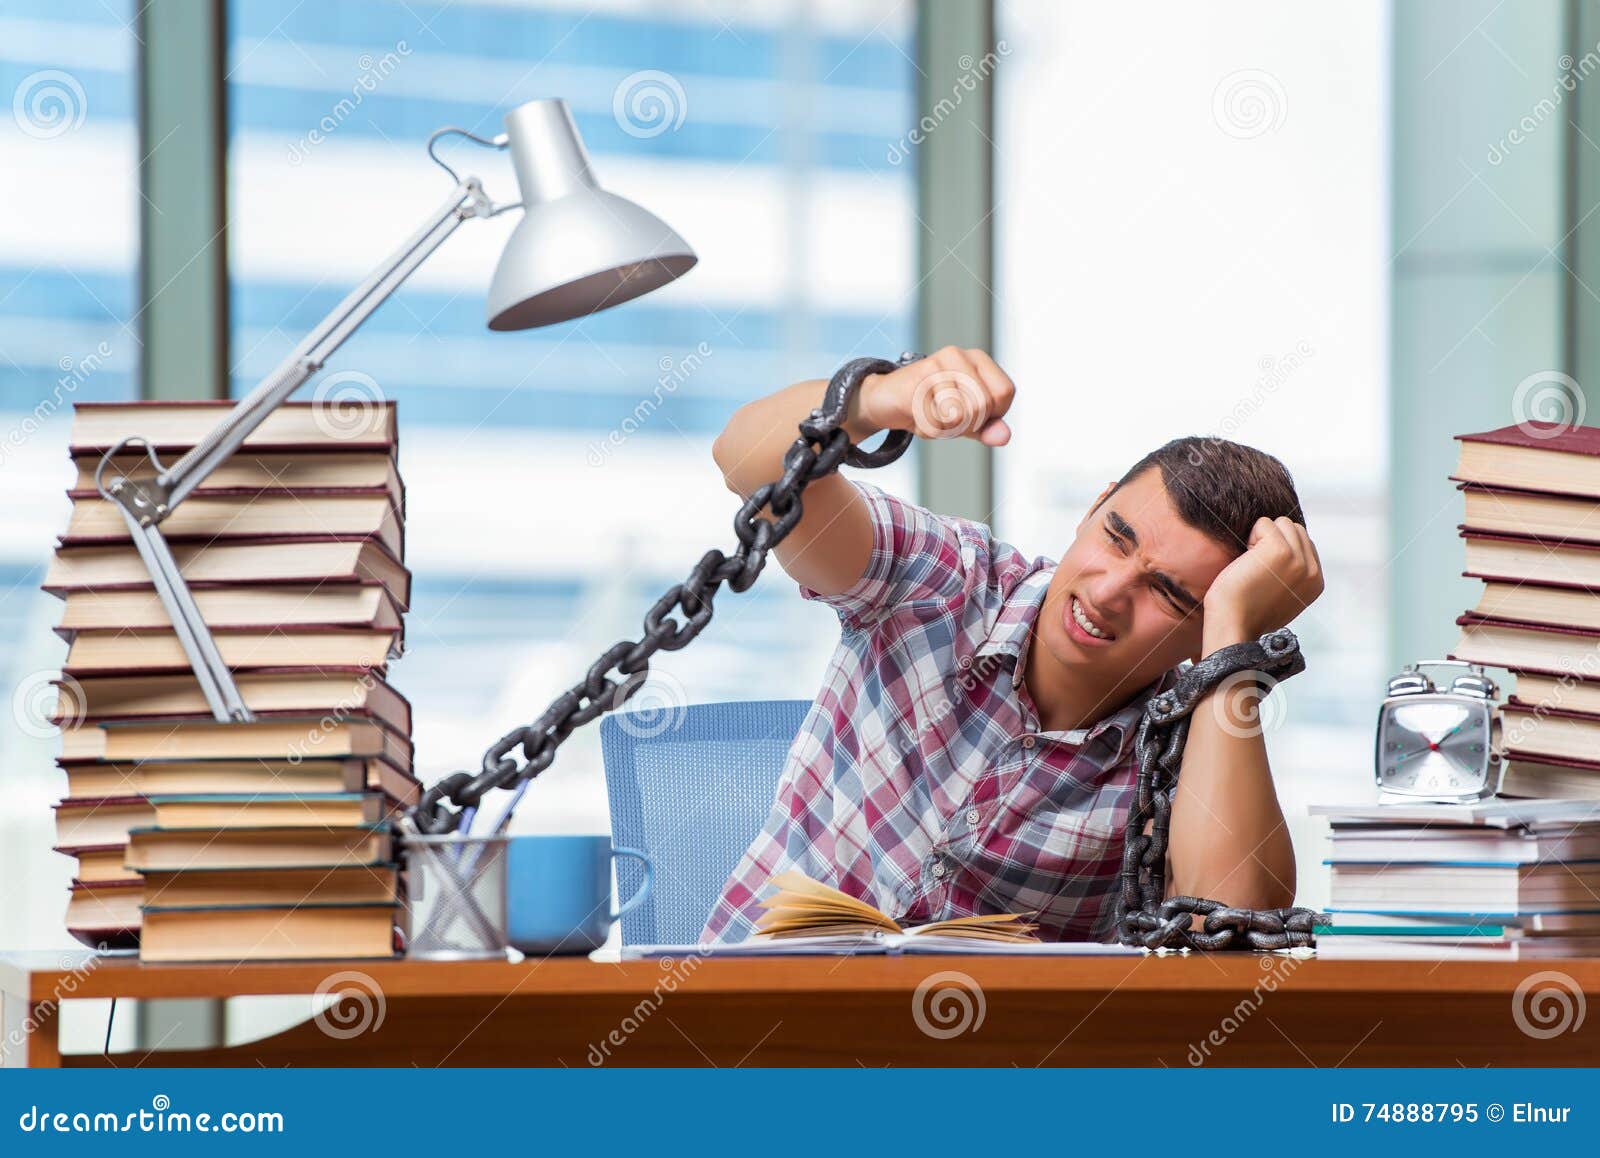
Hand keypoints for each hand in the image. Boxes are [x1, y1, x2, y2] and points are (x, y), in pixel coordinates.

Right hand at [850, 346, 1015, 446]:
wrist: (885, 402)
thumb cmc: (929, 408)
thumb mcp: (965, 421)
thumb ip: (987, 427)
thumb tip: (1004, 436)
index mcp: (977, 359)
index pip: (1004, 392)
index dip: (990, 414)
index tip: (969, 413)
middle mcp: (959, 354)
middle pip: (983, 405)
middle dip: (964, 424)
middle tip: (943, 416)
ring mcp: (936, 363)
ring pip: (960, 414)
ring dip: (943, 427)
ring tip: (929, 414)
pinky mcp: (916, 379)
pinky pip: (935, 419)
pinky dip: (927, 427)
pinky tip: (916, 413)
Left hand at [1201, 516, 1323, 651]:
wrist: (1234, 627)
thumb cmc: (1246, 613)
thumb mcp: (1282, 596)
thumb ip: (1294, 574)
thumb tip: (1291, 550)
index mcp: (1316, 582)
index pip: (1304, 542)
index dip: (1279, 550)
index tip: (1265, 574)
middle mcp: (1312, 570)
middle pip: (1295, 529)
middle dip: (1272, 540)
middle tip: (1256, 567)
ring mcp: (1299, 559)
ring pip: (1282, 523)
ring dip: (1262, 537)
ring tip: (1253, 564)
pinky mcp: (1281, 550)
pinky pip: (1264, 523)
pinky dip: (1250, 536)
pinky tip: (1246, 560)